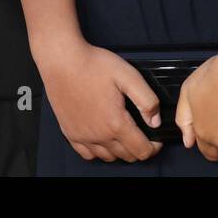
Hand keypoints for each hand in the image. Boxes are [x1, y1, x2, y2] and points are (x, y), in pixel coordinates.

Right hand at [36, 36, 163, 161]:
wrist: (61, 60)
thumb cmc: (92, 64)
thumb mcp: (128, 75)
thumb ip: (147, 100)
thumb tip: (155, 121)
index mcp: (116, 123)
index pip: (142, 150)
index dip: (154, 146)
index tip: (155, 137)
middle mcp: (99, 135)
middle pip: (127, 156)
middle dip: (139, 147)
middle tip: (140, 132)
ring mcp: (82, 136)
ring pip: (108, 157)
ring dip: (120, 150)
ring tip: (122, 133)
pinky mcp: (69, 132)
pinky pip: (87, 154)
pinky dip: (98, 151)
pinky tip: (101, 137)